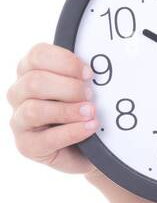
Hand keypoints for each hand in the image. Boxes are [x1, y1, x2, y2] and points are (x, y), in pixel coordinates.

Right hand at [7, 42, 101, 175]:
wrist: (89, 148)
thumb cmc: (82, 111)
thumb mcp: (82, 88)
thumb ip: (80, 75)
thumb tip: (91, 71)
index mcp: (29, 71)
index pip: (37, 55)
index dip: (65, 62)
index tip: (89, 73)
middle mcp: (18, 94)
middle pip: (34, 82)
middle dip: (69, 88)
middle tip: (91, 95)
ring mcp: (19, 121)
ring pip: (34, 110)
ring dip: (68, 110)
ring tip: (91, 113)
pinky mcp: (27, 146)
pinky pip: (46, 138)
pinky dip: (72, 132)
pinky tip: (89, 127)